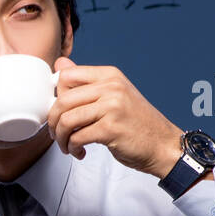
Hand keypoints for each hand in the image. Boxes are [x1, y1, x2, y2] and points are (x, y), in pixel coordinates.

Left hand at [46, 58, 183, 178]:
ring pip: (66, 120)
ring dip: (60, 138)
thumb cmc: (136, 123)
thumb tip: (60, 64)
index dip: (56, 95)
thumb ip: (86, 82)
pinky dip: (72, 148)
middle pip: (62, 99)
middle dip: (53, 121)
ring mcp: (112, 107)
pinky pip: (77, 137)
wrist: (162, 145)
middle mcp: (112, 87)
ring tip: (67, 145)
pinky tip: (79, 151)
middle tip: (56, 133)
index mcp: (110, 75)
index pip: (66, 76)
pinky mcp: (111, 129)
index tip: (59, 110)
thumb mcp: (113, 95)